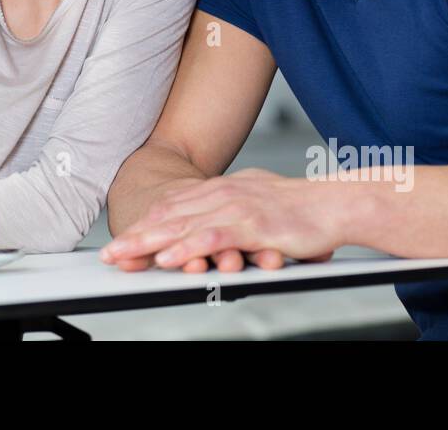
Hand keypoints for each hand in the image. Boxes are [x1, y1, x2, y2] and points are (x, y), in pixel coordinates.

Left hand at [99, 169, 343, 270]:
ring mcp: (237, 208)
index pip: (173, 207)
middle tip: (111, 252)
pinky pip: (213, 238)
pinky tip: (169, 258)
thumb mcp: (254, 202)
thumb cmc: (300, 210)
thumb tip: (207, 224)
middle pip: (170, 216)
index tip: (121, 242)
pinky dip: (187, 248)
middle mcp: (223, 195)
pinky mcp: (254, 225)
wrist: (336, 204)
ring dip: (151, 244)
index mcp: (221, 189)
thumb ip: (229, 209)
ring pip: (183, 226)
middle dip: (136, 236)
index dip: (144, 226)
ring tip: (126, 256)